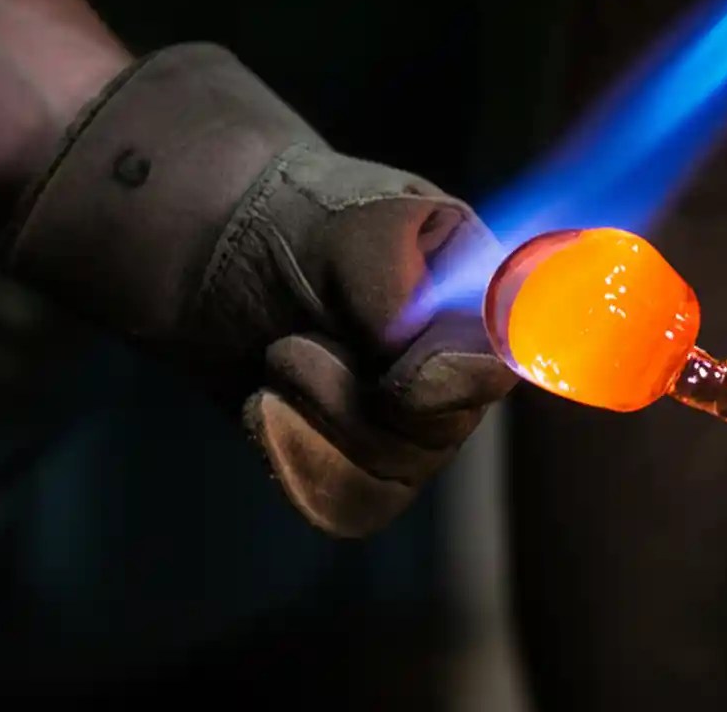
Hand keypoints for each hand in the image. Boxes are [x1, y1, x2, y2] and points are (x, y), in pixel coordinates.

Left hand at [4, 43, 516, 536]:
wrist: (222, 258)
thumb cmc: (303, 222)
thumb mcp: (354, 227)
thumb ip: (395, 284)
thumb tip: (413, 356)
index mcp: (484, 305)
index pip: (503, 367)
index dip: (451, 379)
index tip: (390, 360)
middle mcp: (464, 379)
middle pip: (437, 435)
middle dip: (348, 393)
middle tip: (295, 343)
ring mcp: (418, 435)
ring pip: (387, 476)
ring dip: (312, 419)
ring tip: (279, 360)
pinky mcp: (365, 475)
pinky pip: (344, 505)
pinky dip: (292, 458)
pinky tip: (266, 407)